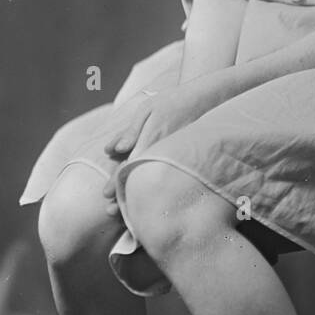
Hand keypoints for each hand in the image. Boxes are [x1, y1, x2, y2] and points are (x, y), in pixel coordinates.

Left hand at [101, 79, 226, 215]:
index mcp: (150, 141)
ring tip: (126, 215)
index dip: (115, 183)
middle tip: (109, 212)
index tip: (105, 195)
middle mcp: (162, 155)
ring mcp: (174, 160)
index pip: (128, 167)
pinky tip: (152, 202)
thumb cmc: (173, 101)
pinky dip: (158, 192)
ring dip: (140, 201)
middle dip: (125, 198)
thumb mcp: (147, 109)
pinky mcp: (184, 162)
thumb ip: (130, 131)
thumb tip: (112, 149)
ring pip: (155, 185)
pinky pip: (168, 180)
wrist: (208, 99)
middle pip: (140, 181)